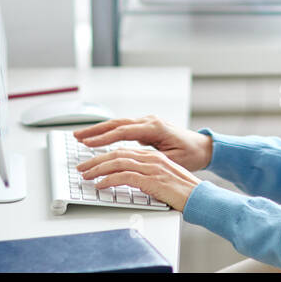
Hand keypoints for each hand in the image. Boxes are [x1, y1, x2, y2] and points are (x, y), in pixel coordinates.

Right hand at [72, 114, 213, 170]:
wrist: (203, 147)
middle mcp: (149, 121)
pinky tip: (97, 138)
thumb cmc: (190, 155)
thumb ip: (151, 157)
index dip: (105, 137)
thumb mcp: (172, 159)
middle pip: (117, 123)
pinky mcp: (146, 127)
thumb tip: (132, 160)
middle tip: (77, 137)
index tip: (89, 143)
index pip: (124, 131)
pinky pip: (123, 128)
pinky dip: (109, 132)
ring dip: (99, 130)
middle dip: (95, 130)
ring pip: (118, 124)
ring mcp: (147, 122)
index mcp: (155, 127)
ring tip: (81, 136)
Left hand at [74, 146, 203, 211]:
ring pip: (118, 162)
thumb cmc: (184, 191)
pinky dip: (110, 180)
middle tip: (82, 167)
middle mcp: (152, 158)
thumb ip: (147, 175)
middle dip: (96, 160)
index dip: (105, 155)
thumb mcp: (163, 178)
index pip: (124, 151)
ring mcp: (152, 167)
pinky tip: (101, 185)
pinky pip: (125, 177)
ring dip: (98, 168)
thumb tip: (129, 180)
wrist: (201, 197)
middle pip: (117, 153)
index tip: (92, 162)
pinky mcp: (152, 179)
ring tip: (87, 176)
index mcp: (154, 155)